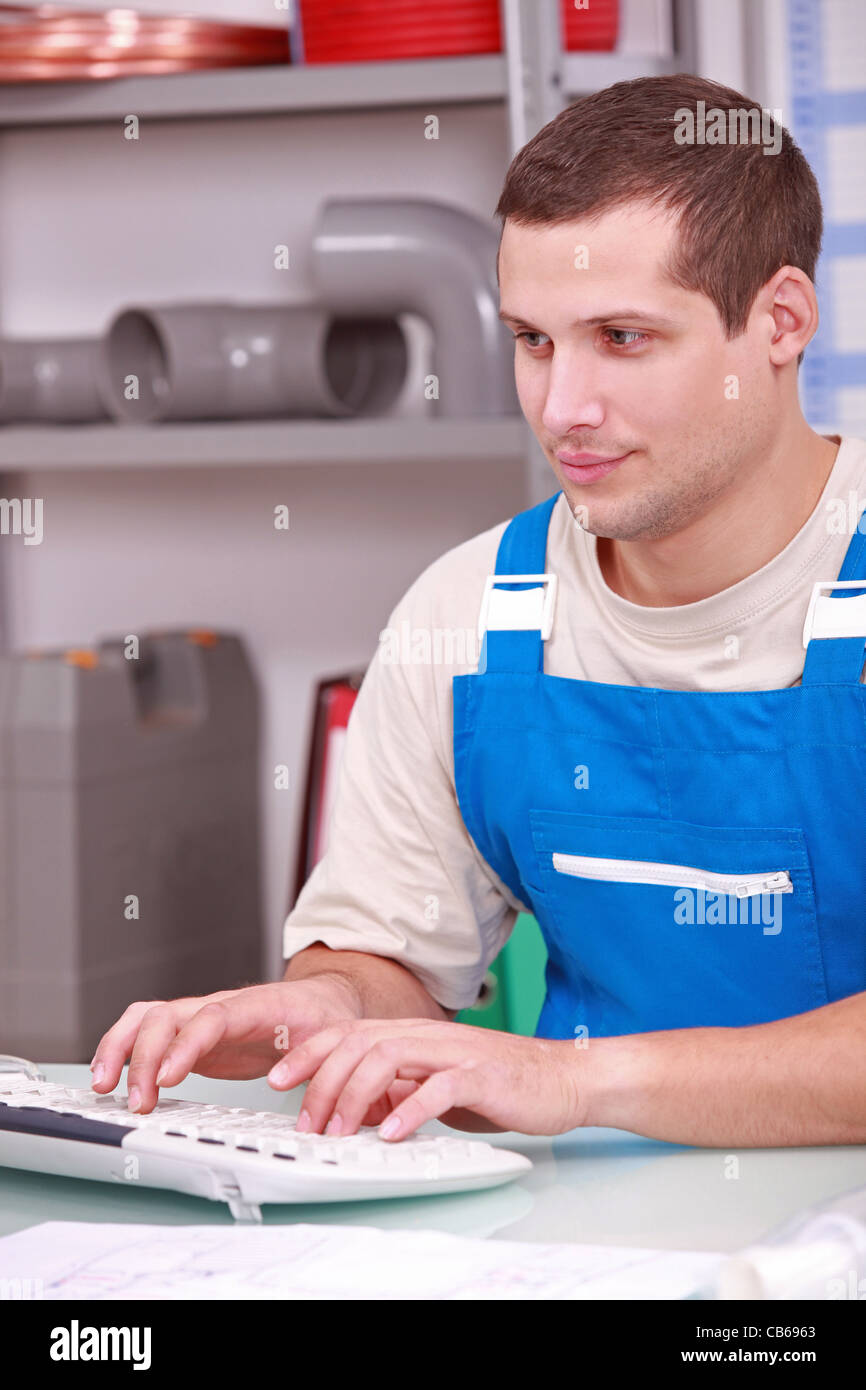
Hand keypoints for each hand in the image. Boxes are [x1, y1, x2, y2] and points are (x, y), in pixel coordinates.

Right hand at [89, 976, 362, 1114]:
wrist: (318, 1003)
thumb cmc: (321, 1019)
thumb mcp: (329, 1037)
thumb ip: (311, 1058)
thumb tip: (286, 1082)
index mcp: (254, 1006)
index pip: (210, 1018)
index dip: (184, 1046)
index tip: (166, 1078)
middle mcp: (218, 1007)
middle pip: (166, 1016)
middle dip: (142, 1056)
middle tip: (136, 1100)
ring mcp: (199, 1020)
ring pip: (147, 1019)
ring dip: (120, 1049)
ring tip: (104, 1086)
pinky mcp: (189, 1038)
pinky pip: (146, 1036)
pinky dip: (123, 1053)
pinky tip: (112, 1080)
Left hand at [266, 1019, 584, 1138]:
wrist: (563, 1079)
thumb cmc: (502, 1084)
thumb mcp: (435, 1086)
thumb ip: (398, 1088)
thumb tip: (357, 1107)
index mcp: (413, 1035)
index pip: (348, 1033)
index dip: (308, 1053)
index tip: (275, 1079)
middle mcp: (428, 1036)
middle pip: (358, 1042)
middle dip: (321, 1080)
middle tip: (305, 1121)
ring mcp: (455, 1053)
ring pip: (389, 1057)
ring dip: (356, 1096)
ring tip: (340, 1131)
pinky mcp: (482, 1076)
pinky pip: (440, 1087)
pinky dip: (412, 1109)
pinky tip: (394, 1133)